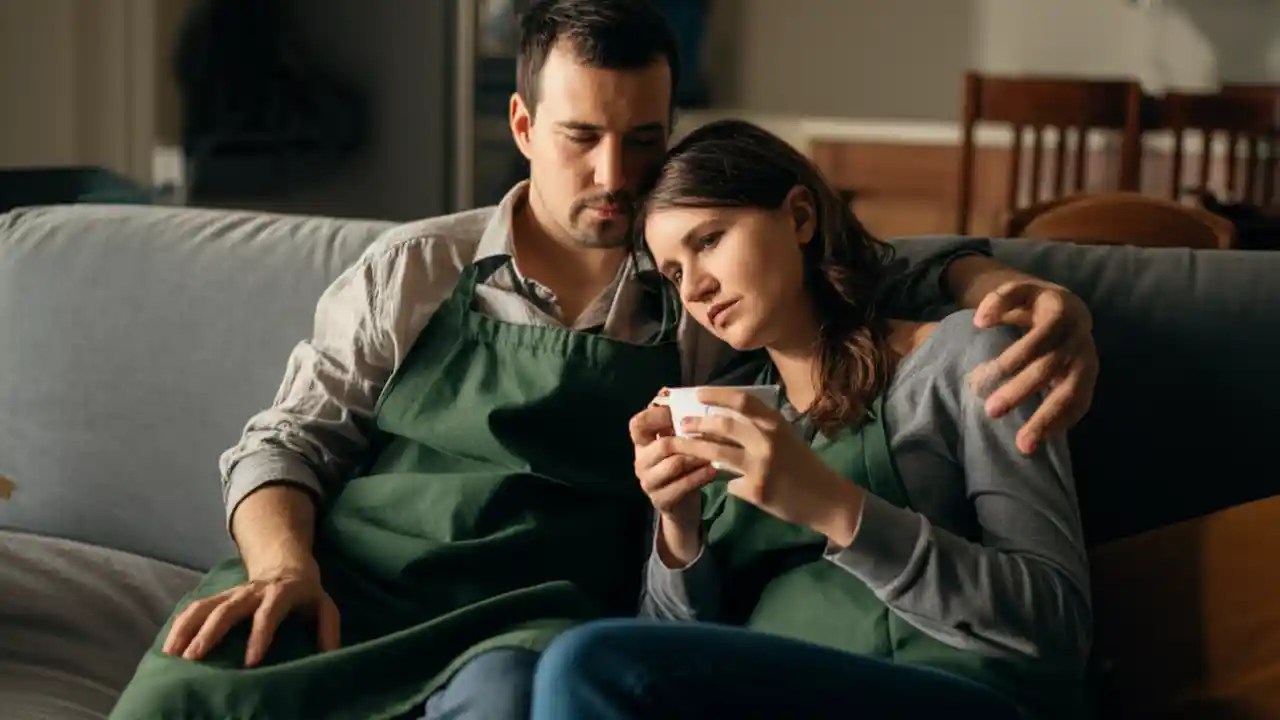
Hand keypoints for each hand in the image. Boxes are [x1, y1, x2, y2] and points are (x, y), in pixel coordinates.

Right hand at [162, 559, 339, 666]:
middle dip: (210, 633)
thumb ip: (328, 628)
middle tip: (195, 659)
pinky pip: (194, 609)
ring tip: (172, 656)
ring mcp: (231, 593)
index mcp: (281, 592)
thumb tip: (330, 654)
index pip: (269, 612)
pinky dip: (179, 626)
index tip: (251, 662)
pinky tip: (168, 648)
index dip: (260, 635)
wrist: (286, 565)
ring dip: (186, 629)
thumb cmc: (305, 594)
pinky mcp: (218, 598)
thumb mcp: (324, 607)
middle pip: (228, 609)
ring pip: (204, 606)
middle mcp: (252, 592)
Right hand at [630, 403, 715, 519]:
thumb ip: (673, 420)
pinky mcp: (660, 501)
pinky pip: (681, 486)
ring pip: (673, 464)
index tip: (680, 412)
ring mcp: (648, 482)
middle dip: (689, 439)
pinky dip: (699, 476)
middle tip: (711, 433)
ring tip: (716, 452)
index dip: (657, 415)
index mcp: (641, 443)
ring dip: (697, 457)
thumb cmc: (683, 466)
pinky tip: (714, 471)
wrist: (682, 506)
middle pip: (662, 444)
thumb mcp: (677, 441)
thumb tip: (668, 389)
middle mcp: (640, 461)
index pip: (637, 424)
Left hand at [675, 388, 863, 545]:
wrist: (826, 499)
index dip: (717, 394)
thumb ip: (758, 428)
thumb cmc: (802, 464)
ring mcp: (761, 465)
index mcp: (776, 423)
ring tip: (679, 446)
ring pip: (717, 453)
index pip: (742, 400)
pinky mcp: (757, 489)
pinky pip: (730, 483)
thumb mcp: (785, 437)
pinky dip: (727, 483)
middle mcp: (768, 440)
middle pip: (723, 425)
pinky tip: (730, 484)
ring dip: (694, 448)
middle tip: (683, 423)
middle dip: (698, 423)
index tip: (698, 393)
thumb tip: (720, 420)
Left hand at [971, 279, 1098, 454]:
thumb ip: (998, 300)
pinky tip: (1042, 441)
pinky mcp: (1091, 381)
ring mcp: (1089, 363)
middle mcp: (1079, 341)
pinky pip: (1081, 406)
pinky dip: (1063, 424)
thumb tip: (980, 321)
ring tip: (1023, 446)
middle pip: (1050, 370)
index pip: (1038, 341)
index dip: (1013, 359)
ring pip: (1071, 394)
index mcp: (1062, 315)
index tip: (983, 377)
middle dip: (1021, 392)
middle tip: (991, 411)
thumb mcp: (1018, 291)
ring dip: (1047, 421)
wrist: (1071, 309)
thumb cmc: (1036, 303)